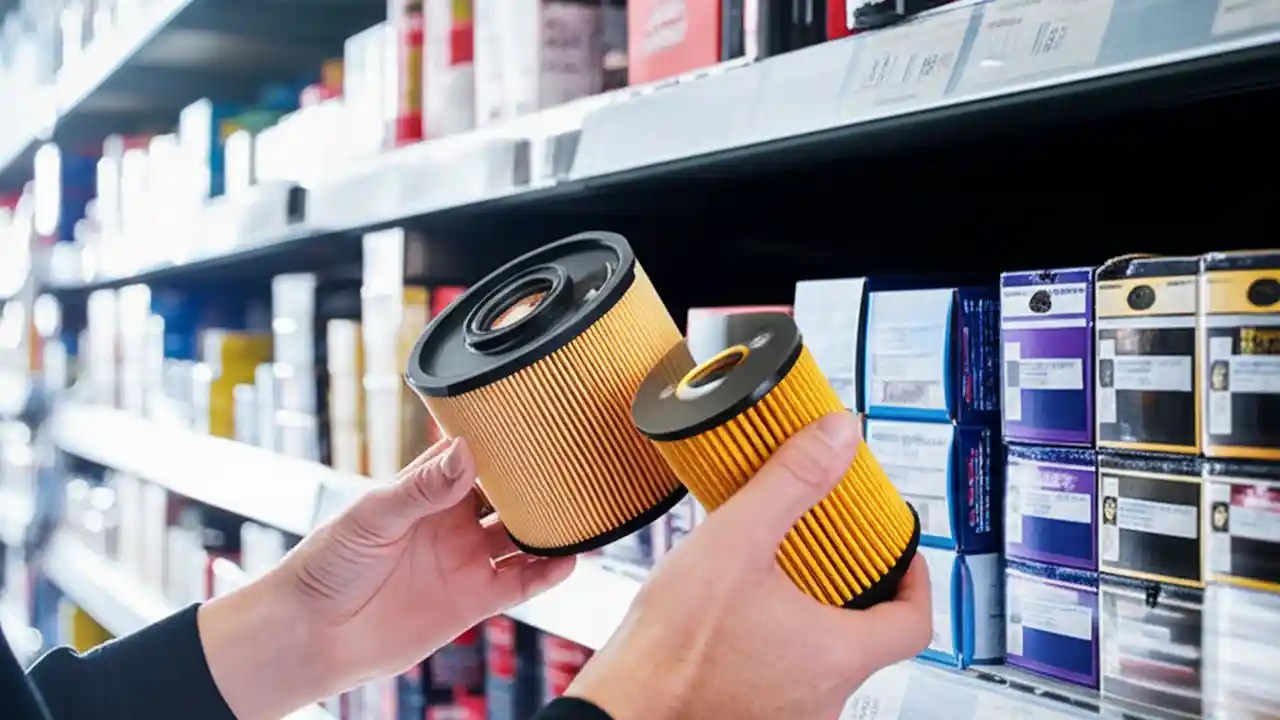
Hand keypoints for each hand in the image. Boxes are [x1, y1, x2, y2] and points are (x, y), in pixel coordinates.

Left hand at [198, 438, 575, 719]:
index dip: (505, 439)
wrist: (312, 635)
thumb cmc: (327, 564)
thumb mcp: (372, 515)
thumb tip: (464, 451)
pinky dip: (547, 573)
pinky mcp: (472, 600)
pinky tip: (569, 560)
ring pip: (522, 537)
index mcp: (427, 490)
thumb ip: (422, 488)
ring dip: (551, 526)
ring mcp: (465, 560)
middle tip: (574, 462)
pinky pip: (520, 583)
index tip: (539, 419)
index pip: (475, 454)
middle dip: (539, 480)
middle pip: (509, 494)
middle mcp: (451, 521)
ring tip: (585, 510)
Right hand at [567, 412, 930, 719]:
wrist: (621, 711)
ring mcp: (788, 713)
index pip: (915, 622)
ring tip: (774, 575)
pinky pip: (781, 673)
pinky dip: (772, 639)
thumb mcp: (735, 544)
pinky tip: (735, 613)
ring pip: (819, 656)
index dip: (915, 579)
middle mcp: (822, 695)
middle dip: (853, 588)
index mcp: (835, 656)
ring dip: (806, 614)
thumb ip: (791, 483)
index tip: (899, 551)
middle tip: (830, 550)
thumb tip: (837, 438)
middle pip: (866, 637)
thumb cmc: (671, 651)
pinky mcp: (750, 714)